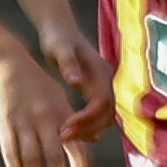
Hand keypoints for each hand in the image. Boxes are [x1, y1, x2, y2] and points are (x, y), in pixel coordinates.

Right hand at [0, 38, 99, 166]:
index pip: (77, 146)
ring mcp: (24, 122)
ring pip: (31, 157)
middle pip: (54, 156)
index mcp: (63, 115)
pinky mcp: (4, 124)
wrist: (11, 65)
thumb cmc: (41, 86)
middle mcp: (45, 120)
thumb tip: (96, 140)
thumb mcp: (63, 100)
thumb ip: (78, 122)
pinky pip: (10, 150)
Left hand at [37, 25, 112, 141]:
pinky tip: (72, 130)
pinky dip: (88, 124)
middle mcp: (106, 81)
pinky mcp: (96, 89)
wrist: (61, 29)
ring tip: (65, 136)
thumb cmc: (59, 38)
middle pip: (107, 113)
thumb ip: (69, 65)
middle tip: (63, 137)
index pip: (101, 103)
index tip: (66, 128)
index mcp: (100, 72)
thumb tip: (77, 82)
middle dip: (88, 128)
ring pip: (105, 116)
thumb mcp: (60, 49)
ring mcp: (103, 86)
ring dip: (89, 129)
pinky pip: (98, 112)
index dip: (86, 119)